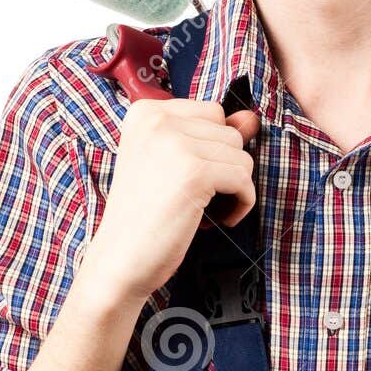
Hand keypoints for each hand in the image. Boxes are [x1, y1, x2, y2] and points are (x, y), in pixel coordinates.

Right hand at [82, 98, 260, 307]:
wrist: (120, 259)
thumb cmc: (146, 215)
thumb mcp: (173, 163)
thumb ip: (211, 136)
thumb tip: (251, 118)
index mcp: (146, 112)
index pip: (212, 113)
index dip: (212, 151)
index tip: (190, 179)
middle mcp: (157, 119)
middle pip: (229, 133)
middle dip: (224, 169)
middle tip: (195, 199)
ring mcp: (176, 143)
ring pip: (241, 155)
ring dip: (233, 188)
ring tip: (203, 210)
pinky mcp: (195, 172)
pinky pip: (244, 179)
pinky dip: (241, 204)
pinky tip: (215, 220)